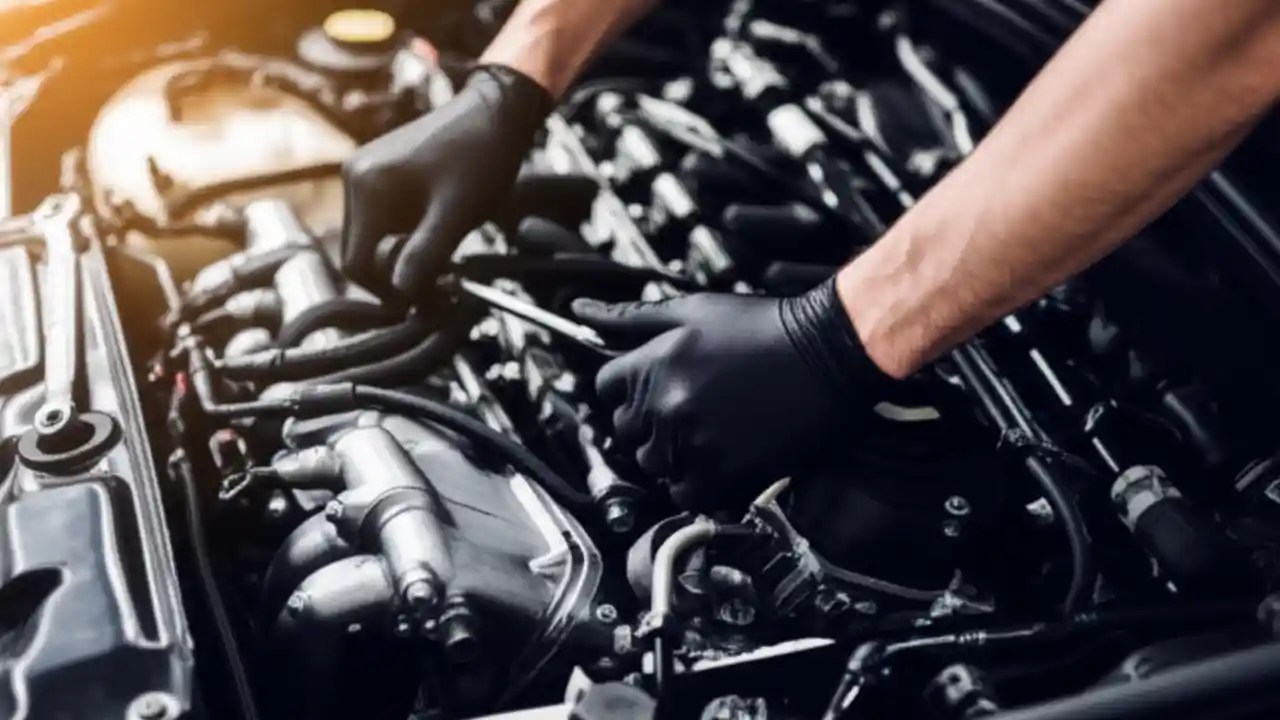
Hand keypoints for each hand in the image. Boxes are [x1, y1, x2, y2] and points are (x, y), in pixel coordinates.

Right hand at [340, 64, 551, 293]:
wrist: (496, 112)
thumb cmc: (481, 158)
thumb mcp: (456, 214)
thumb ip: (425, 255)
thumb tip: (400, 294)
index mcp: (367, 188)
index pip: (356, 264)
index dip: (387, 290)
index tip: (425, 298)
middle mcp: (355, 177)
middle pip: (359, 252)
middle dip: (395, 272)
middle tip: (438, 282)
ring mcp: (364, 171)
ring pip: (372, 237)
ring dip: (401, 253)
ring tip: (443, 250)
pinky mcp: (378, 170)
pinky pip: (381, 218)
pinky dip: (404, 233)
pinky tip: (436, 229)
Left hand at [573, 279, 893, 509]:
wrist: (828, 354)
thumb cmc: (765, 328)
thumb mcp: (693, 311)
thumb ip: (631, 318)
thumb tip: (582, 310)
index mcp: (652, 367)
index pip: (605, 388)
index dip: (628, 386)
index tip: (652, 386)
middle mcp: (666, 410)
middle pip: (626, 430)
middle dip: (648, 419)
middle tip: (688, 406)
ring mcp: (693, 446)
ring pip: (653, 464)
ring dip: (671, 452)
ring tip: (707, 429)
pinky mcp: (725, 475)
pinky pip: (685, 493)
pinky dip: (696, 480)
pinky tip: (719, 454)